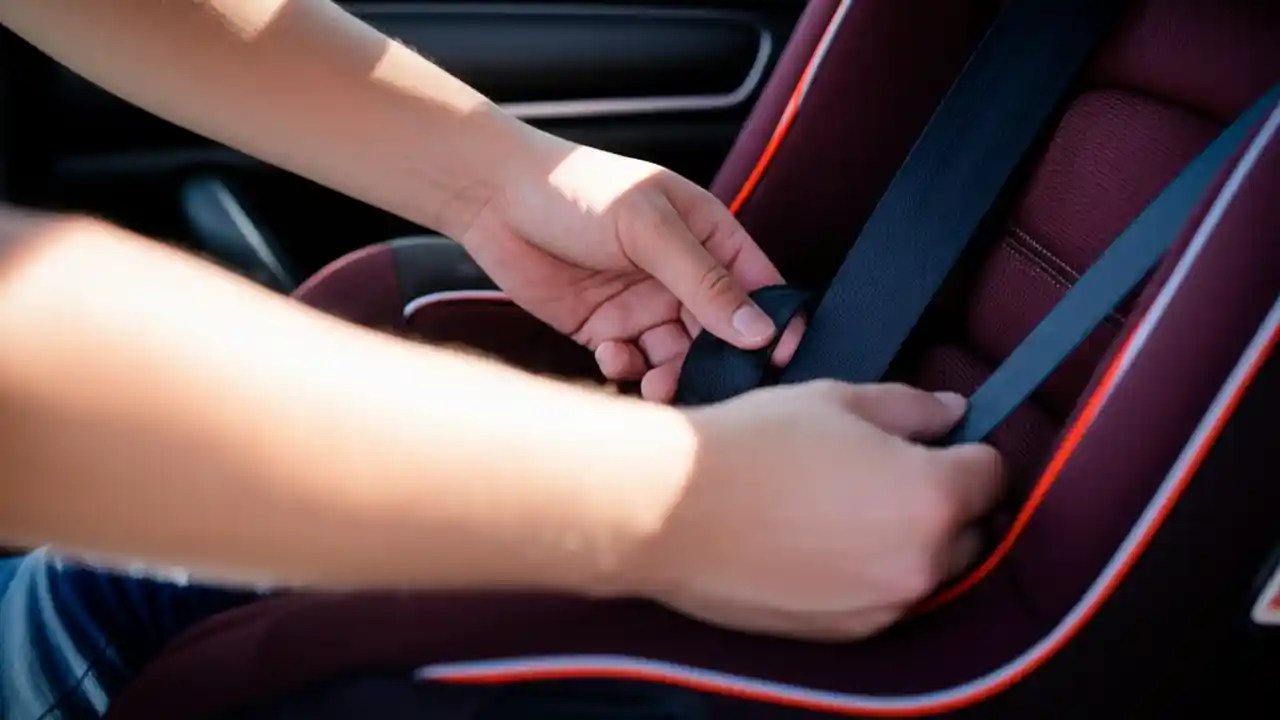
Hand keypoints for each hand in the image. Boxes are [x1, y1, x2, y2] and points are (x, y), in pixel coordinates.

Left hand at [455, 129, 802, 401]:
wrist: (494, 198)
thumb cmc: (576, 190)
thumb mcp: (649, 229)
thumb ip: (705, 281)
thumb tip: (759, 329)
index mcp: (708, 236)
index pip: (759, 287)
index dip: (773, 324)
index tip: (777, 360)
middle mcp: (681, 274)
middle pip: (720, 334)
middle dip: (716, 363)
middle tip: (705, 384)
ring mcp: (643, 303)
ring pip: (678, 356)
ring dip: (671, 375)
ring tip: (656, 383)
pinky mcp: (604, 328)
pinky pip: (632, 362)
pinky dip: (628, 368)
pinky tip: (610, 354)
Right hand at [614, 382, 1004, 640]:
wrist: (671, 509)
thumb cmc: (752, 445)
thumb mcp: (837, 400)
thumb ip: (911, 408)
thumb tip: (952, 413)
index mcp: (932, 496)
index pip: (993, 473)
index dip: (967, 450)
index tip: (939, 443)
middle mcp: (922, 561)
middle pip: (970, 531)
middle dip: (944, 501)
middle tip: (888, 473)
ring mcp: (884, 606)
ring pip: (927, 570)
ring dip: (907, 541)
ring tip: (846, 510)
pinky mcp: (846, 632)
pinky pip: (883, 600)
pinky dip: (868, 574)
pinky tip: (820, 544)